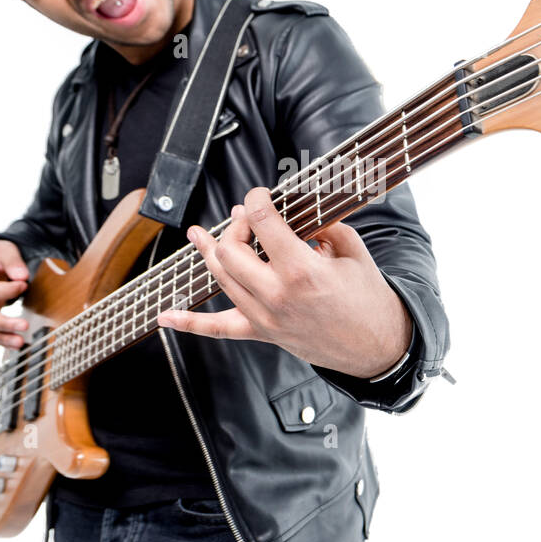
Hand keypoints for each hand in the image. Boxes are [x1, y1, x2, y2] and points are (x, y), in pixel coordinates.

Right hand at [0, 239, 30, 348]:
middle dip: (4, 323)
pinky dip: (3, 339)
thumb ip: (12, 261)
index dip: (7, 290)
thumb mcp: (3, 249)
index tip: (24, 284)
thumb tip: (21, 276)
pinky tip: (18, 344)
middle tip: (24, 325)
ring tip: (20, 343)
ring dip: (3, 337)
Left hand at [157, 187, 412, 377]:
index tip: (261, 194)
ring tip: (198, 234)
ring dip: (208, 252)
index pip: (262, 222)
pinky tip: (165, 316)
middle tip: (248, 218)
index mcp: (301, 271)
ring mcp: (265, 318)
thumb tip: (299, 211)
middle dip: (235, 226)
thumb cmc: (368, 298)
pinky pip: (218, 329)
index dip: (257, 200)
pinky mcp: (262, 333)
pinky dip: (188, 323)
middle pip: (231, 251)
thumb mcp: (353, 251)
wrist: (375, 347)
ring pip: (221, 278)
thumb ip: (325, 225)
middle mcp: (276, 295)